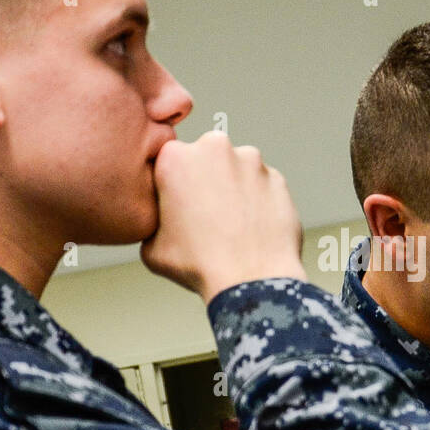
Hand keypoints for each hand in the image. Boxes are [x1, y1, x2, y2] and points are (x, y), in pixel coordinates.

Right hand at [141, 131, 305, 302]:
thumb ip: (154, 220)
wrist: (251, 280)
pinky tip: (252, 229)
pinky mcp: (278, 179)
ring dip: (233, 189)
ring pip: (237, 170)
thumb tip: (163, 220)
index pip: (168, 161)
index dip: (171, 185)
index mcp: (176, 158)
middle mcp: (215, 149)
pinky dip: (258, 202)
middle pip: (205, 158)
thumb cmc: (200, 265)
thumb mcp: (151, 247)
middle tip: (204, 216)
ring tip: (231, 226)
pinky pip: (262, 187)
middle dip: (205, 180)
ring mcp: (252, 162)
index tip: (176, 206)